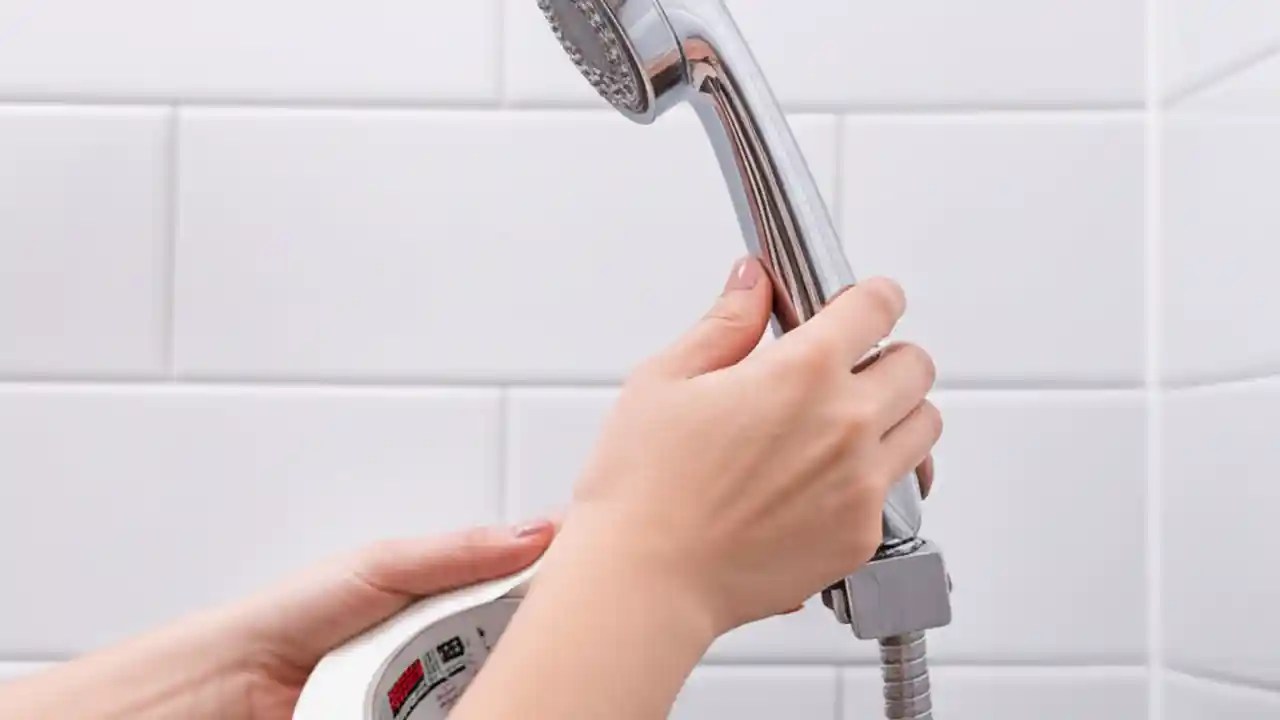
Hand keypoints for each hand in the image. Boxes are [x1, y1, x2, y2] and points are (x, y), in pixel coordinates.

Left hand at [0, 522, 554, 719]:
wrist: (213, 698)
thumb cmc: (277, 626)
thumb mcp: (376, 570)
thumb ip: (454, 553)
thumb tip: (532, 533)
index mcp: (434, 607)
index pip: (514, 597)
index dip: (555, 591)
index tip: (601, 586)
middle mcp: (436, 659)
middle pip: (511, 654)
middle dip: (538, 646)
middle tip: (577, 640)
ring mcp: (425, 704)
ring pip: (490, 694)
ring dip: (512, 685)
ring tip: (537, 676)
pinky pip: (462, 719)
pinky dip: (482, 710)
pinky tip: (500, 703)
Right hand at [549, 257, 940, 633]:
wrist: (645, 580)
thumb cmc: (643, 488)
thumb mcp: (665, 379)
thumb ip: (724, 323)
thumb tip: (752, 283)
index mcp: (803, 371)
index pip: (878, 306)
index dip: (872, 297)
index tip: (865, 303)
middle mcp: (846, 424)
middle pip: (916, 365)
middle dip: (886, 354)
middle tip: (850, 368)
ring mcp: (862, 484)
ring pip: (924, 427)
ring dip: (897, 413)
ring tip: (850, 423)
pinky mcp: (862, 536)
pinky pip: (901, 492)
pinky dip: (877, 477)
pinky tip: (830, 481)